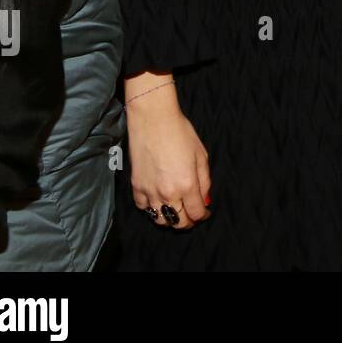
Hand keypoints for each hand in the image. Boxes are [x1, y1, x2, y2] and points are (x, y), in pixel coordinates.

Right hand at [125, 76, 211, 229]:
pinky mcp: (136, 187)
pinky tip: (159, 201)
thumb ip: (204, 181)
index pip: (196, 213)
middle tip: (192, 214)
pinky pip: (144, 208)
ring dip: (171, 219)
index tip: (205, 212)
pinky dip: (152, 209)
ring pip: (160, 220)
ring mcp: (150, 192)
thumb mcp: (201, 155)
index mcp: (187, 184)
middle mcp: (167, 192)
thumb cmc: (180, 132)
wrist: (153, 120)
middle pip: (179, 222)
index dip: (203, 215)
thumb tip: (205, 199)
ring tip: (177, 209)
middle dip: (188, 222)